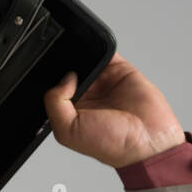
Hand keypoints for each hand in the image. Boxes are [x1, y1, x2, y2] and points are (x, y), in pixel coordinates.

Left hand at [43, 54, 185, 168]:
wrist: (147, 140)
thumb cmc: (112, 145)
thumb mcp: (68, 131)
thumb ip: (55, 103)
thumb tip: (63, 78)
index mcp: (70, 110)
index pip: (52, 88)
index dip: (47, 80)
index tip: (45, 72)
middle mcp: (86, 95)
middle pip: (67, 70)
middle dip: (63, 64)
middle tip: (62, 63)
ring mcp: (102, 81)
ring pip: (84, 57)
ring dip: (80, 53)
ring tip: (79, 58)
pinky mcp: (119, 70)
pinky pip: (106, 51)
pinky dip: (99, 46)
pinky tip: (94, 50)